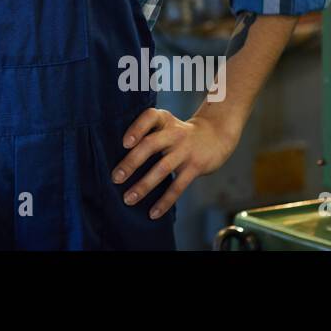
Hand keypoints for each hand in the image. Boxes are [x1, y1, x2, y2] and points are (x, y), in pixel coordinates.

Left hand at [110, 107, 239, 219]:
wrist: (214, 135)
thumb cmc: (178, 132)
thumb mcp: (165, 124)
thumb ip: (146, 133)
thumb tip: (118, 158)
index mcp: (164, 120)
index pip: (149, 117)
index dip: (136, 129)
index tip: (124, 143)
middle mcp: (174, 133)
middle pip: (150, 145)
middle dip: (131, 162)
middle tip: (116, 179)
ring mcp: (185, 150)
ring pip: (162, 169)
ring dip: (144, 186)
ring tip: (128, 199)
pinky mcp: (195, 167)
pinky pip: (178, 186)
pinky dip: (164, 201)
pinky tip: (153, 213)